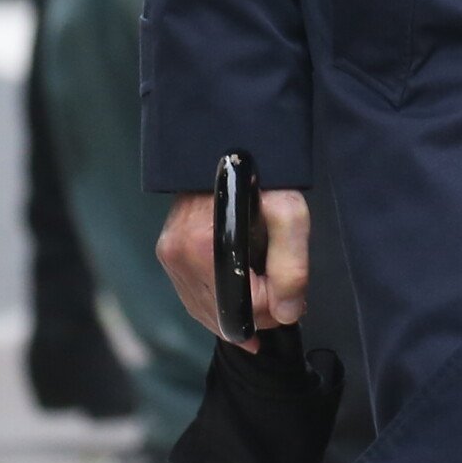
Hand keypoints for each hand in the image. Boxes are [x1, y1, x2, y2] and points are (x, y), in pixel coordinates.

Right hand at [157, 187, 310, 350]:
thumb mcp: (290, 213)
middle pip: (223, 314)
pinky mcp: (169, 254)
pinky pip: (196, 297)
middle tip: (278, 279)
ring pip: (208, 311)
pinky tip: (240, 281)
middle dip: (257, 308)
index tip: (287, 284)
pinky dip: (221, 299)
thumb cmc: (263, 176)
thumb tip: (286, 314)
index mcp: (202, 246)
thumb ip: (292, 267)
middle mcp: (178, 255)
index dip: (273, 304)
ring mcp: (170, 256)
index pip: (243, 309)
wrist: (234, 148)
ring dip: (239, 306)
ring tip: (261, 276)